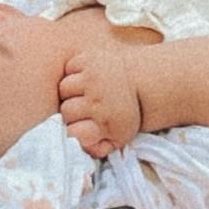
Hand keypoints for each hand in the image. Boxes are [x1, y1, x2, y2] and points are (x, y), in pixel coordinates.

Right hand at [57, 37, 143, 156]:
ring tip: (85, 93)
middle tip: (85, 110)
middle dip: (72, 113)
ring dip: (71, 93)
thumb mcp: (118, 138)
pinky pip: (68, 69)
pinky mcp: (90, 59)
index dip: (75, 132)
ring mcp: (94, 77)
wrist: (144, 82)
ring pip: (64, 89)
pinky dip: (73, 73)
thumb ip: (96, 149)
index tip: (84, 128)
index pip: (73, 133)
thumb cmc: (125, 114)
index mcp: (107, 122)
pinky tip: (86, 79)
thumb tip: (76, 148)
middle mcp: (99, 100)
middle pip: (66, 111)